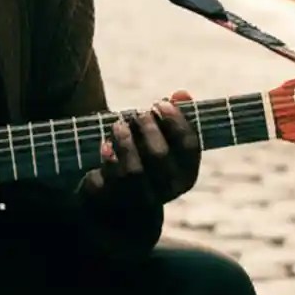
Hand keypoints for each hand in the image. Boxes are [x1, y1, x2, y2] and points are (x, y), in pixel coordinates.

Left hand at [79, 90, 201, 212]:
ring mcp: (141, 198)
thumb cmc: (145, 156)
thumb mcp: (163, 138)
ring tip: (118, 125)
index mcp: (186, 173)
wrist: (119, 197)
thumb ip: (175, 115)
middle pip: (159, 155)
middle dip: (147, 128)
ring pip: (133, 169)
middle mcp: (168, 189)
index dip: (175, 121)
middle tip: (138, 113)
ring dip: (125, 140)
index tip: (161, 103)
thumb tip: (182, 94)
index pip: (189, 146)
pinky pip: (110, 178)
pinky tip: (106, 145)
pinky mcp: (116, 200)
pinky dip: (108, 158)